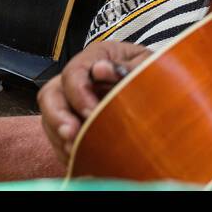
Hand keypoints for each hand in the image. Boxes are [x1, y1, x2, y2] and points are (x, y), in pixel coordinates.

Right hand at [37, 40, 150, 161]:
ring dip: (60, 135)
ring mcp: (72, 99)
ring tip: (74, 150)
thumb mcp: (147, 66)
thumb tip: (100, 69)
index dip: (78, 95)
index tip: (91, 113)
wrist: (161, 90)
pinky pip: (57, 136)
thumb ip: (126, 67)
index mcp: (97, 57)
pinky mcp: (73, 120)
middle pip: (51, 94)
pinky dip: (65, 148)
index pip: (74, 73)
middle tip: (72, 136)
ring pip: (50, 116)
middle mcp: (79, 76)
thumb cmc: (155, 74)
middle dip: (58, 117)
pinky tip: (79, 155)